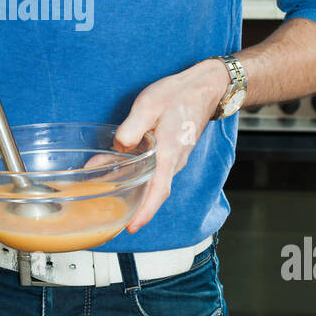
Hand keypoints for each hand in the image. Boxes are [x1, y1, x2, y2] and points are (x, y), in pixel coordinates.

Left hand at [111, 60, 229, 233]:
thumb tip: (119, 147)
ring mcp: (176, 158)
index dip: (145, 212)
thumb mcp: (148, 105)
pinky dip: (142, 176)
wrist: (204, 88)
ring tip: (111, 190)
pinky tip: (124, 168)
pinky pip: (158, 171)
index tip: (132, 227)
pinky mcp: (174, 153)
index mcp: (168, 153)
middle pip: (155, 192)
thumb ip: (132, 128)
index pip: (158, 191)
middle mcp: (175, 161)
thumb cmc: (177, 95)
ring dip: (137, 189)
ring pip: (155, 181)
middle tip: (115, 216)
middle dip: (136, 207)